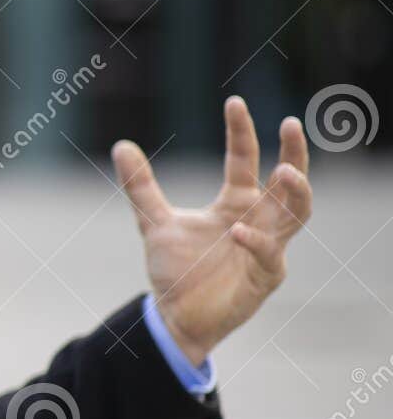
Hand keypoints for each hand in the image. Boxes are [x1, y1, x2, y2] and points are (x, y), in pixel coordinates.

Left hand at [113, 96, 312, 365]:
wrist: (175, 316)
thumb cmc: (176, 269)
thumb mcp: (154, 222)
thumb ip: (141, 186)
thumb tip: (121, 146)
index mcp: (235, 202)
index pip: (244, 159)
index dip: (241, 131)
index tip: (234, 102)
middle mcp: (257, 219)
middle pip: (288, 181)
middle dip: (294, 153)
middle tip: (290, 124)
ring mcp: (266, 247)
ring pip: (297, 214)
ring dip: (295, 193)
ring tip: (284, 172)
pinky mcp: (265, 276)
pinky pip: (270, 255)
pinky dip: (255, 242)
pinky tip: (236, 230)